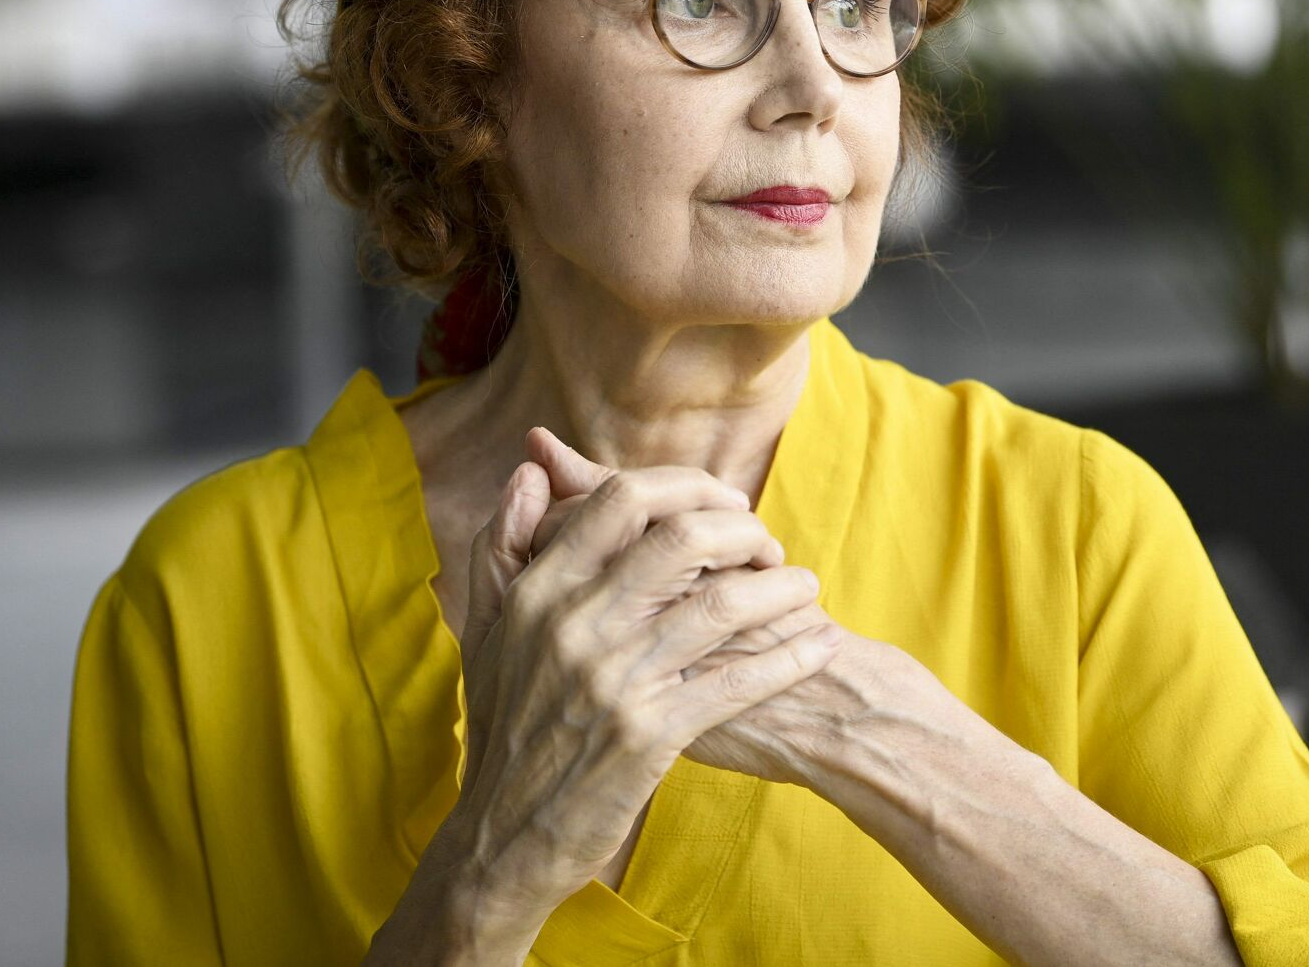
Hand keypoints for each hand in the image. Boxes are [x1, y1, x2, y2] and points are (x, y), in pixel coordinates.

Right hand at [446, 434, 843, 924]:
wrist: (502, 838)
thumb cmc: (506, 726)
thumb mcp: (489, 630)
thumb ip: (503, 543)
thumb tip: (531, 469)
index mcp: (538, 590)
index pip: (624, 499)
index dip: (690, 488)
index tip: (727, 504)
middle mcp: (573, 626)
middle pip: (683, 538)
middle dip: (745, 532)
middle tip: (770, 547)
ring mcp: (613, 680)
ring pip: (721, 604)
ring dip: (781, 590)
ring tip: (808, 589)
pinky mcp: (649, 735)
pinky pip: (736, 680)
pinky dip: (787, 659)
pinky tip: (820, 649)